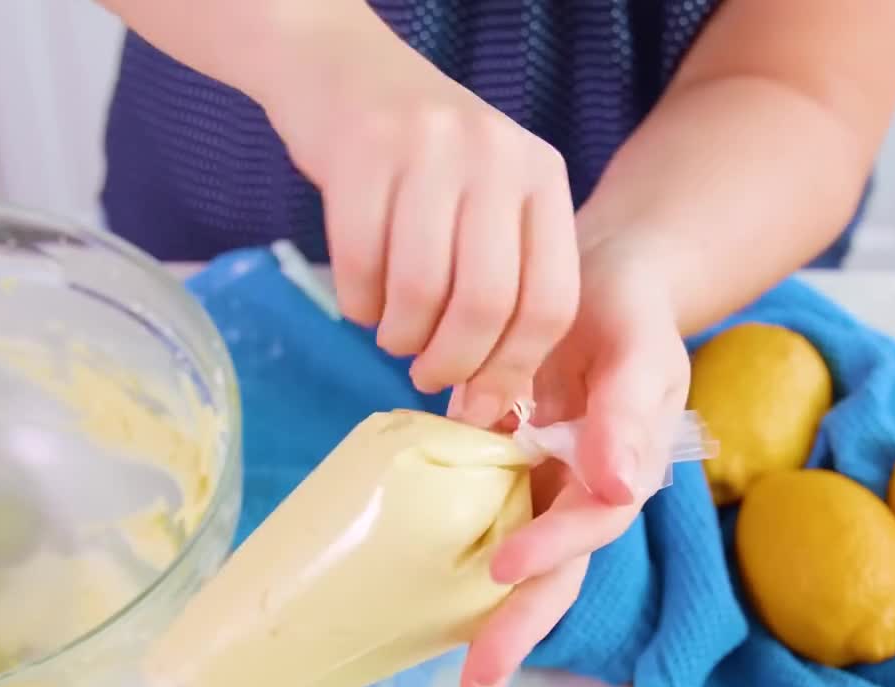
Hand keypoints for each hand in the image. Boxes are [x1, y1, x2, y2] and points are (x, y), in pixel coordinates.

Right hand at [262, 21, 580, 427]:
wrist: (344, 71)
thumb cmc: (423, 162)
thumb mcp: (487, 202)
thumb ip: (505, 284)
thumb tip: (495, 406)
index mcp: (542, 177)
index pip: (550, 300)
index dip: (514, 367)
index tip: (481, 402)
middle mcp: (496, 158)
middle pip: (486, 304)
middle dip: (452, 362)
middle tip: (427, 377)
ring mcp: (430, 149)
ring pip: (419, 290)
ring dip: (399, 337)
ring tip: (393, 334)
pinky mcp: (363, 151)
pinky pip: (360, 266)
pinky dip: (358, 304)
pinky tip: (360, 296)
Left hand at [458, 243, 692, 686]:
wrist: (597, 282)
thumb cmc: (628, 312)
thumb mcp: (639, 349)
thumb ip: (629, 413)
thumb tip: (619, 486)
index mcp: (624, 471)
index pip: (590, 524)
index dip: (550, 548)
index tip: (503, 568)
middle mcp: (584, 496)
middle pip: (556, 575)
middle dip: (519, 631)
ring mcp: (544, 494)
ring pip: (521, 571)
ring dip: (493, 626)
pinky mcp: (504, 479)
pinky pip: (480, 531)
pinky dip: (459, 575)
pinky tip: (424, 615)